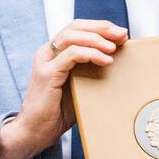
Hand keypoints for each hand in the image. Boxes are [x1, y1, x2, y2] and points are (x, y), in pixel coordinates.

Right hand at [0, 19, 128, 158]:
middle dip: (102, 27)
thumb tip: (117, 59)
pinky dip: (91, 54)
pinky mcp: (47, 74)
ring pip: (71, 36)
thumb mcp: (79, 85)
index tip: (122, 33)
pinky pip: (71, 55)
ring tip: (114, 47)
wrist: (36, 131)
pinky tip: (105, 61)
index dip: (100, 26)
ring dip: (97, 39)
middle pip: (75, 26)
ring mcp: (45, 62)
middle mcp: (47, 52)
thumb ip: (90, 69)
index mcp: (54, 52)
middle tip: (122, 34)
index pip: (77, 28)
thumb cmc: (58, 110)